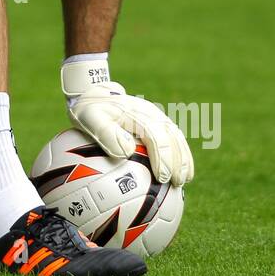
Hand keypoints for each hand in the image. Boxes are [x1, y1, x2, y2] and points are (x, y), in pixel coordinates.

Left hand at [61, 56, 194, 184]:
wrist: (93, 92)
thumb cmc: (88, 110)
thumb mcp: (89, 118)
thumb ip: (106, 133)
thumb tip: (127, 152)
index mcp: (135, 114)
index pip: (155, 136)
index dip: (162, 158)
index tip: (162, 178)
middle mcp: (149, 112)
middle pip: (171, 137)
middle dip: (177, 161)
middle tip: (178, 183)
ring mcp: (155, 114)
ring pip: (176, 135)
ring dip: (183, 157)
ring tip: (186, 179)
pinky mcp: (157, 118)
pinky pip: (174, 135)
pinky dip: (181, 151)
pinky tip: (182, 169)